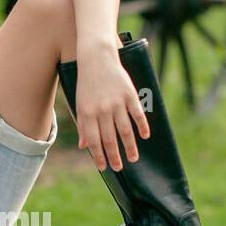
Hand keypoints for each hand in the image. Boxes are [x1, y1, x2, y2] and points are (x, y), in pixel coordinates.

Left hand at [75, 49, 150, 170]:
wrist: (96, 57)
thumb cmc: (87, 84)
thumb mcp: (80, 104)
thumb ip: (83, 125)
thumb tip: (83, 146)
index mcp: (87, 113)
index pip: (94, 141)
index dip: (98, 156)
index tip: (103, 167)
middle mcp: (102, 110)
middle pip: (110, 139)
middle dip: (115, 156)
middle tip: (120, 168)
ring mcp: (117, 102)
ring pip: (125, 130)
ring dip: (130, 146)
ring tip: (133, 158)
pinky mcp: (129, 94)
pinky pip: (137, 114)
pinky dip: (142, 126)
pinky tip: (145, 136)